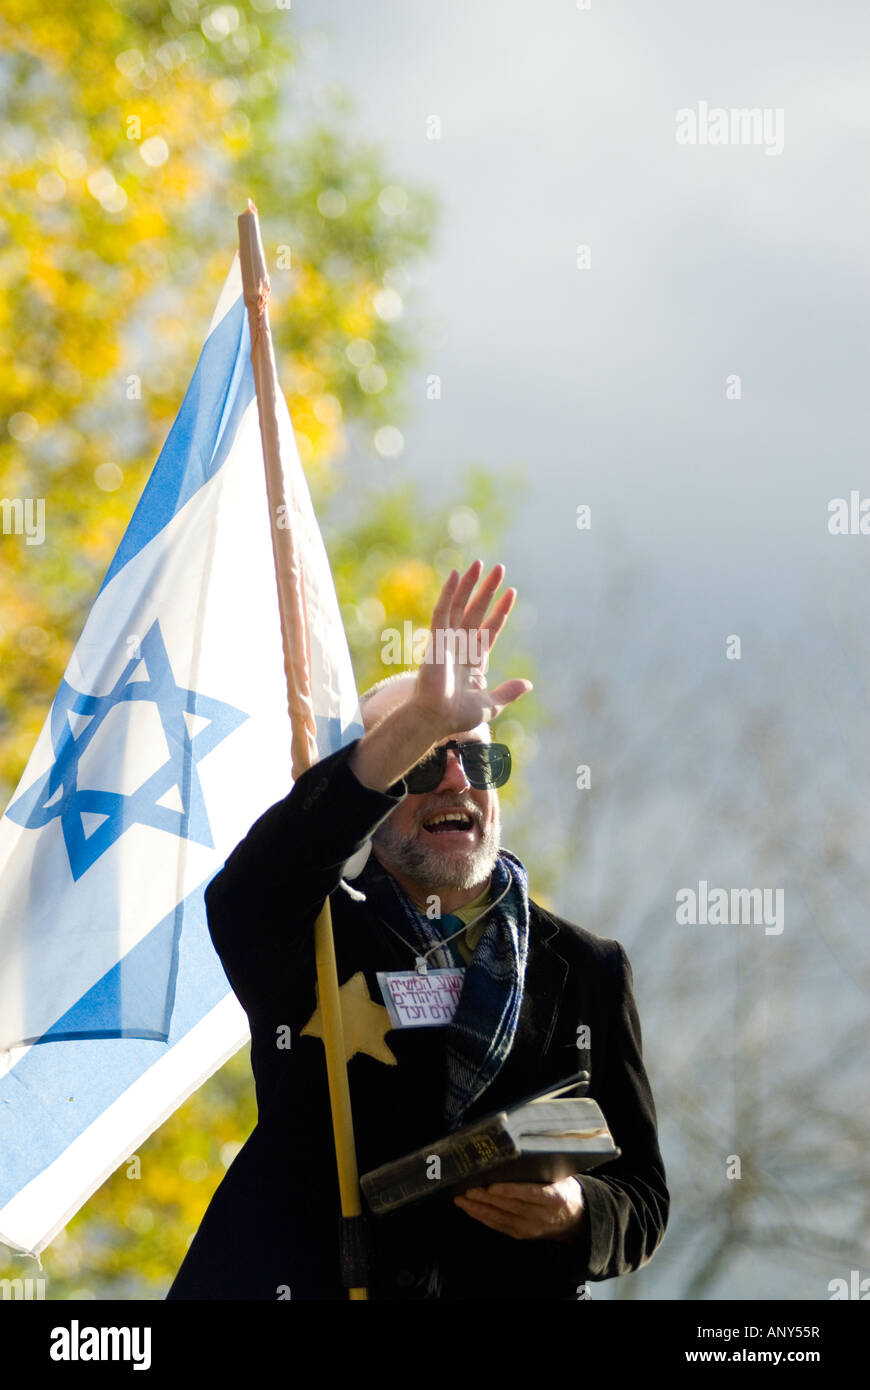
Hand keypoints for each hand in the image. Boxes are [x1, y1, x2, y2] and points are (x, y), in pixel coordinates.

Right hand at [411, 560, 531, 737]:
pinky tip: (456, 574)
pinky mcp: (436, 638)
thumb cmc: (456, 716)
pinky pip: (443, 610)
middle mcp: (460, 646)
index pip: (489, 628)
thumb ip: (507, 692)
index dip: (500, 611)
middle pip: (476, 610)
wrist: (434, 718)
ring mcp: (448, 640)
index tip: (511, 592)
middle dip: (487, 589)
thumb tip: (528, 684)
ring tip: (481, 563)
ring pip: (460, 605)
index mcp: (473, 659)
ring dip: (470, 584)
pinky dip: (449, 592)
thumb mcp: (490, 704)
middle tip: (500, 568)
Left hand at [453, 1177, 585, 1240]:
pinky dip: (483, 1217)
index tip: (492, 1186)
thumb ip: (542, 1168)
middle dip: (487, 1198)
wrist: (575, 1219)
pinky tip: (470, 1209)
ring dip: (479, 1209)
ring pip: (501, 1218)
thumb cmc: (563, 1189)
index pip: (530, 1194)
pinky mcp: (521, 1234)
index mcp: (554, 1198)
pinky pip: (499, 1226)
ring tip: (461, 1199)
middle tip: (468, 1189)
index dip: (510, 1191)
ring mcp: (530, 1227)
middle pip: (511, 1206)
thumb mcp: (560, 1176)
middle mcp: (541, 1215)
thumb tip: (517, 1150)